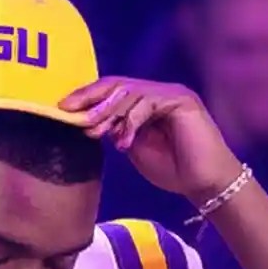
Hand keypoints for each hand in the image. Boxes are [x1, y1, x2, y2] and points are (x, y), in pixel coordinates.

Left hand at [60, 77, 242, 204]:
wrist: (203, 183)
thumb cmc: (173, 170)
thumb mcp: (134, 148)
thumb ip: (116, 131)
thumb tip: (89, 122)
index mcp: (146, 102)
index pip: (112, 91)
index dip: (87, 97)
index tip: (64, 108)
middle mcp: (158, 92)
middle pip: (117, 85)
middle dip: (90, 98)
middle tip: (70, 111)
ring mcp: (171, 94)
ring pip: (130, 92)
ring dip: (108, 112)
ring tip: (95, 132)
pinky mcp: (182, 100)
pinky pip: (148, 102)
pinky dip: (131, 121)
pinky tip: (124, 142)